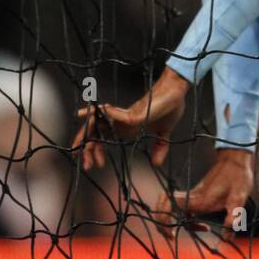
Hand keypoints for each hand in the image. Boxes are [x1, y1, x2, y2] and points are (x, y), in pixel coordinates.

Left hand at [72, 67, 190, 171]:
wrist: (176, 93)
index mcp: (126, 126)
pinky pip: (117, 115)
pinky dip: (105, 115)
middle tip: (83, 163)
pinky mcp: (136, 112)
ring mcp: (127, 115)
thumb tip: (157, 164)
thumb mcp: (163, 133)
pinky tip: (95, 117)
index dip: (96, 150)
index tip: (95, 165)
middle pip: (96, 131)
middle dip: (86, 147)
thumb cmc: (169, 108)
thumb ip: (159, 147)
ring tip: (82, 150)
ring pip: (99, 123)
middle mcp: (122, 120)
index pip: (104, 138)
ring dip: (89, 135)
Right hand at [154, 147, 253, 236]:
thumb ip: (234, 215)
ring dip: (173, 222)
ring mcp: (192, 197)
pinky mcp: (197, 197)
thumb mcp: (239, 197)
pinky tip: (204, 226)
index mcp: (198, 199)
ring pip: (172, 209)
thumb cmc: (238, 176)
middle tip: (172, 237)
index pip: (169, 205)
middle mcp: (191, 197)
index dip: (164, 218)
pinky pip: (183, 210)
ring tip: (187, 232)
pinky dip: (187, 220)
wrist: (236, 160)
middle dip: (163, 223)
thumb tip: (227, 237)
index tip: (172, 233)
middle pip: (164, 208)